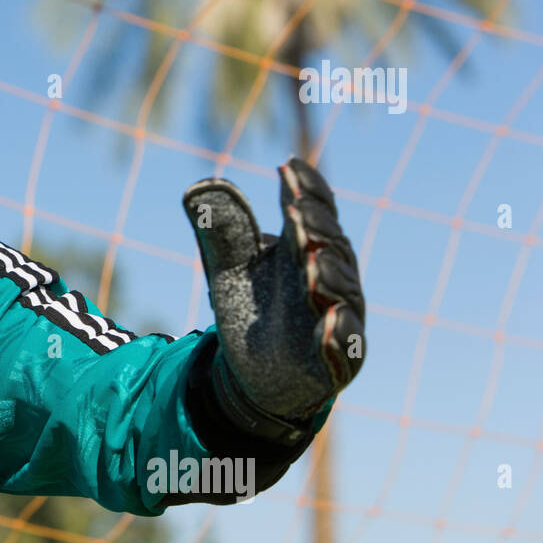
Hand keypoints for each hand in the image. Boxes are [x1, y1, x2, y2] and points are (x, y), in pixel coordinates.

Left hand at [182, 157, 364, 441]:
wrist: (253, 375)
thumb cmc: (253, 309)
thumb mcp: (229, 267)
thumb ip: (221, 229)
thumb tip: (198, 187)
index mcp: (308, 249)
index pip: (315, 211)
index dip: (305, 190)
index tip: (286, 167)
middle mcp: (332, 279)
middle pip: (331, 247)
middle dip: (315, 229)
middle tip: (296, 210)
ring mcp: (339, 318)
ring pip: (342, 294)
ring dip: (328, 276)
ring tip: (312, 261)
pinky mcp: (338, 360)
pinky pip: (344, 347)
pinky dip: (338, 335)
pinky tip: (329, 322)